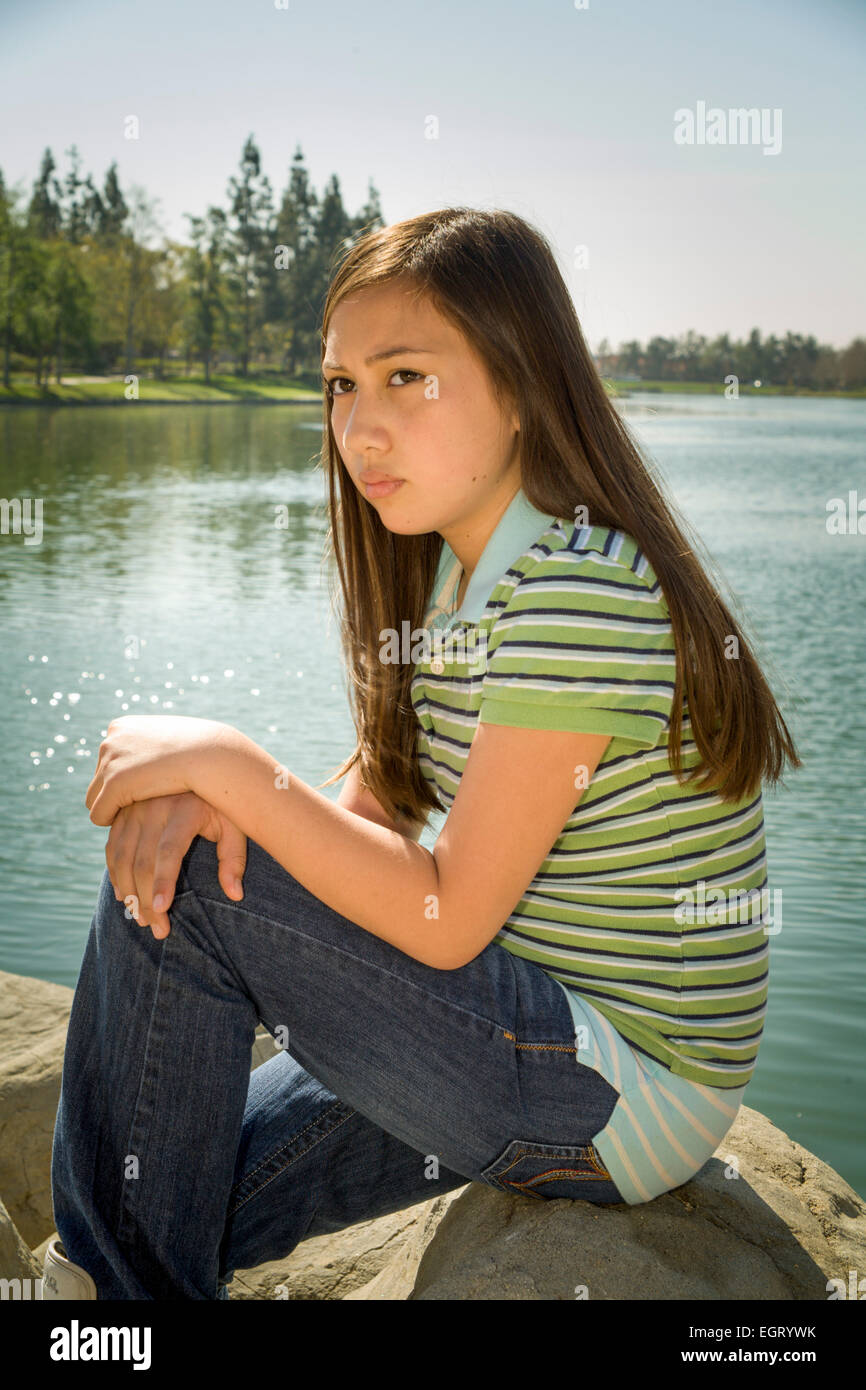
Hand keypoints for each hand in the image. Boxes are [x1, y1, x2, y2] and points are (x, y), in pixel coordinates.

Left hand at [86, 715, 233, 825]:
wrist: (212, 754)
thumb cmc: (203, 750)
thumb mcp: (173, 742)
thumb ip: (155, 749)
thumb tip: (149, 757)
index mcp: (123, 727)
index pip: (108, 759)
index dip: (122, 777)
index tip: (137, 791)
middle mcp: (111, 739)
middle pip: (99, 777)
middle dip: (114, 792)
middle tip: (134, 807)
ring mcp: (110, 761)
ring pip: (95, 796)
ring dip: (111, 807)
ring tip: (133, 818)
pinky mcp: (115, 784)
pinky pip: (99, 813)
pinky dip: (109, 820)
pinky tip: (130, 827)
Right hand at [105, 791, 247, 938]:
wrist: (198, 764)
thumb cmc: (221, 802)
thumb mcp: (236, 822)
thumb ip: (234, 858)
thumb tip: (235, 894)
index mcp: (184, 807)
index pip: (167, 851)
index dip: (163, 882)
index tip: (162, 911)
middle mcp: (154, 805)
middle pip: (141, 860)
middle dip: (146, 900)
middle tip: (157, 929)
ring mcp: (134, 806)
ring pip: (120, 856)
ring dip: (127, 892)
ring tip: (141, 919)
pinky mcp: (122, 811)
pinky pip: (111, 846)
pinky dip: (114, 874)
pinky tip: (124, 896)